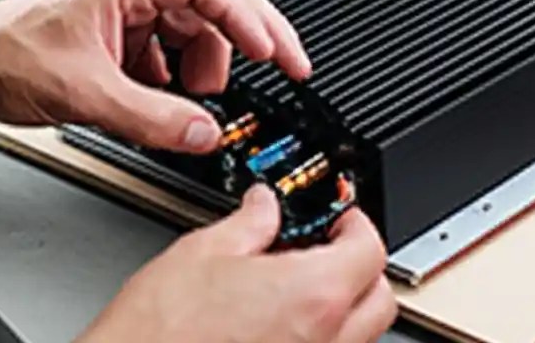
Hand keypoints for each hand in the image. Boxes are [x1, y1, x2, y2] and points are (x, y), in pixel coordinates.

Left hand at [0, 0, 310, 152]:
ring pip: (193, 37)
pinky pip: (169, 57)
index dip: (252, 17)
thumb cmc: (0, 56)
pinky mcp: (119, 40)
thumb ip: (153, 117)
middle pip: (212, 8)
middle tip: (287, 67)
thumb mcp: (85, 93)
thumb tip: (205, 133)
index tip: (278, 51)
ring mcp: (126, 14)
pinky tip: (163, 104)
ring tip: (191, 104)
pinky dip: (178, 83)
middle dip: (248, 41)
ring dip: (204, 72)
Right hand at [78, 185, 396, 342]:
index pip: (370, 249)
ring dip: (343, 306)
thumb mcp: (200, 254)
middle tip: (328, 247)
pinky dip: (317, 336)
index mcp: (312, 295)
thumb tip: (263, 206)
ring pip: (359, 336)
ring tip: (300, 285)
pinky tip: (279, 323)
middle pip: (379, 299)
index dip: (356, 223)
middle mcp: (325, 340)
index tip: (340, 215)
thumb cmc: (156, 334)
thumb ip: (248, 223)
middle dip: (361, 267)